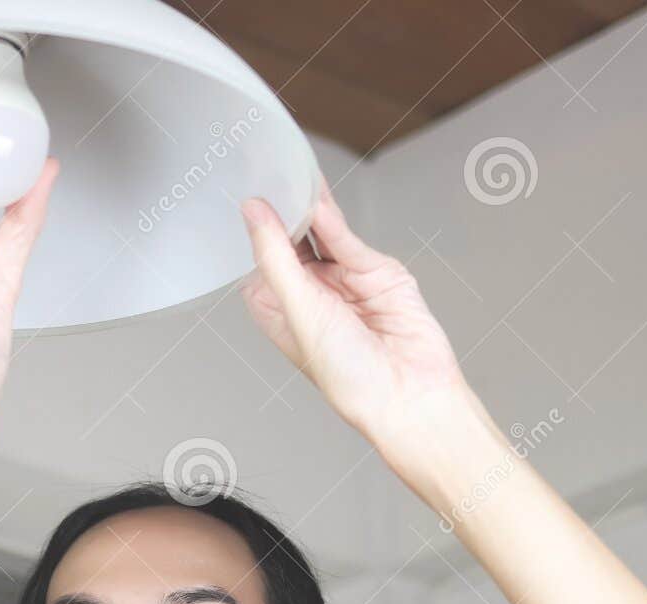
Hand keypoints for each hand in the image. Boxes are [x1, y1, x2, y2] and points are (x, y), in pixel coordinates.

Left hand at [239, 180, 475, 474]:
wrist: (409, 391)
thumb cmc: (349, 374)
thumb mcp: (299, 309)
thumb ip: (275, 256)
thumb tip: (253, 212)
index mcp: (277, 311)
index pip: (256, 260)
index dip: (248, 230)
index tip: (237, 194)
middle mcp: (307, 294)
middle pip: (287, 241)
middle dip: (277, 210)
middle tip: (261, 170)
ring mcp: (341, 281)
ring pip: (318, 233)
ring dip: (304, 205)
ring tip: (287, 170)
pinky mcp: (374, 271)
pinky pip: (346, 237)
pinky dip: (331, 217)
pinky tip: (314, 196)